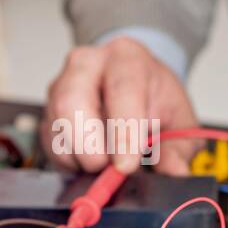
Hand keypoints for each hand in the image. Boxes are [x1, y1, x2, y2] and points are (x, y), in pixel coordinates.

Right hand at [42, 37, 198, 175]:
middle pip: (72, 101)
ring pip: (56, 125)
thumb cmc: (153, 97)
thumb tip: (175, 170)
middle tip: (106, 168)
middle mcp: (87, 64)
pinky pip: (49, 142)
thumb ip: (179, 147)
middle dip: (88, 145)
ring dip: (78, 155)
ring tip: (103, 163)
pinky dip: (68, 160)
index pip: (121, 89)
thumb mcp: (179, 120)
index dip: (123, 130)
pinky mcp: (48, 111)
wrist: (132, 84)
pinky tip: (90, 159)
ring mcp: (61, 85)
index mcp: (126, 57)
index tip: (127, 164)